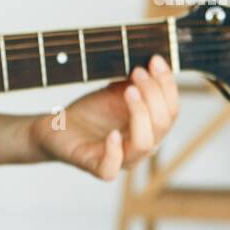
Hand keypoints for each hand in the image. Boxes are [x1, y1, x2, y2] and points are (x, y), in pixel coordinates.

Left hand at [32, 55, 179, 180]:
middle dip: (154, 94)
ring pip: (144, 144)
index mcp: (151, 129)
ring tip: (129, 90)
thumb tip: (153, 63)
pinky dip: (114, 151)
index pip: (171, 110)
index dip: (167, 85)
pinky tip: (112, 133)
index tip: (155, 60)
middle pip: (162, 124)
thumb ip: (137, 82)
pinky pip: (111, 168)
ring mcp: (121, 159)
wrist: (58, 126)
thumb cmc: (91, 111)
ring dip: (141, 113)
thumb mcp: (117, 92)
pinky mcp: (96, 167)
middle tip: (138, 71)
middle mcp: (142, 146)